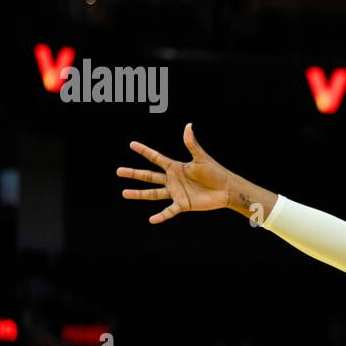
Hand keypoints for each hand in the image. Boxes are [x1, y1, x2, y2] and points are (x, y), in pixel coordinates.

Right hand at [118, 123, 232, 223]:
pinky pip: (169, 211)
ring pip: (153, 193)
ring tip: (124, 193)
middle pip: (149, 176)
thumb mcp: (201, 158)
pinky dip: (161, 216)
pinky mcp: (183, 204)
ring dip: (139, 193)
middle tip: (118, 171)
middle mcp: (173, 179)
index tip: (132, 144)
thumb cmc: (215, 172)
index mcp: (176, 167)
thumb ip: (192, 144)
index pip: (156, 158)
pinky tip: (151, 219)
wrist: (226, 189)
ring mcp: (176, 192)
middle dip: (134, 173)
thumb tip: (188, 126)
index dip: (144, 151)